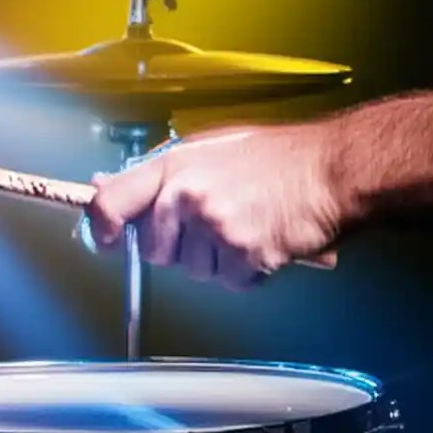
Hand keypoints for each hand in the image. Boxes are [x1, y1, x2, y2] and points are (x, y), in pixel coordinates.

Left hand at [85, 123, 344, 290]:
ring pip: (192, 271)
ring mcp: (214, 227)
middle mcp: (186, 196)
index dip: (101, 228)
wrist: (331, 170)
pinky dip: (244, 272)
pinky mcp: (243, 255)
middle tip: (211, 224)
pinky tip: (261, 242)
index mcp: (172, 167)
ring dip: (214, 260)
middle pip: (154, 251)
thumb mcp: (207, 150)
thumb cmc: (273, 158)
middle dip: (176, 247)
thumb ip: (158, 174)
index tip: (108, 240)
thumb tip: (103, 186)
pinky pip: (227, 282)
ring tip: (243, 226)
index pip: (111, 202)